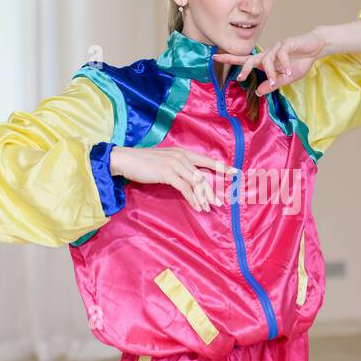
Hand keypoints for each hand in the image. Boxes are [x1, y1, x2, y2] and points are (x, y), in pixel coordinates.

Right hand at [109, 145, 236, 212]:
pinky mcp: (167, 173)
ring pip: (196, 182)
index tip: (235, 172)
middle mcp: (181, 156)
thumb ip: (178, 166)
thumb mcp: (164, 161)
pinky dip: (193, 199)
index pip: (206, 159)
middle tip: (222, 201)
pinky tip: (197, 207)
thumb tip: (188, 177)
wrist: (125, 159)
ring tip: (210, 208)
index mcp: (182, 152)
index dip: (221, 166)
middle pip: (203, 174)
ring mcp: (175, 164)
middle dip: (213, 189)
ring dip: (204, 197)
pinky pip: (185, 188)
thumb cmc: (143, 162)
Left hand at [213, 29, 327, 96]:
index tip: (214, 57)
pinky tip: (288, 71)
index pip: (244, 60)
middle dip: (243, 67)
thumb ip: (272, 85)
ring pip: (267, 60)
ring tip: (276, 81)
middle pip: (250, 59)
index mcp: (265, 61)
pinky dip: (284, 64)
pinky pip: (282, 54)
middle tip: (239, 78)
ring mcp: (277, 47)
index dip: (229, 59)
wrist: (315, 47)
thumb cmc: (299, 62)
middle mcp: (268, 53)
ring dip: (271, 72)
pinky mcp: (287, 43)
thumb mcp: (285, 78)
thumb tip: (257, 92)